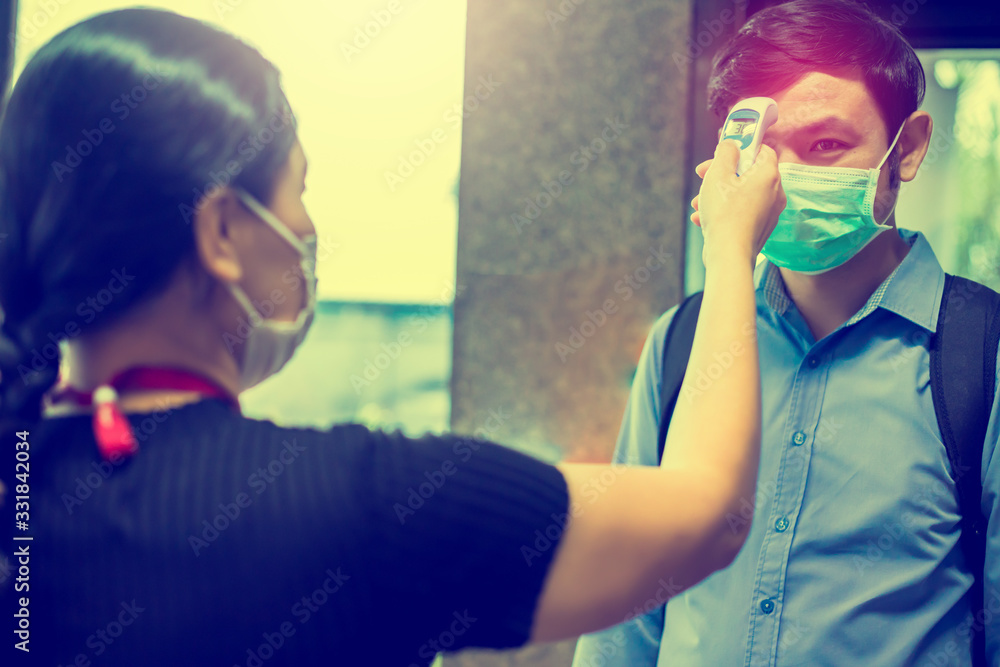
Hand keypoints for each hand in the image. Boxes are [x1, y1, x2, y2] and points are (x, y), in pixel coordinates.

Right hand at [690, 140, 784, 266]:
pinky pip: (742, 212)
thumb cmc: (724, 213)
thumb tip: (730, 144)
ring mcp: (769, 213)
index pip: (762, 150)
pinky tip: (703, 218)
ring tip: (699, 204)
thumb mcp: (717, 174)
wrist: (729, 254)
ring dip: (718, 194)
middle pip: (748, 173)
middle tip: (702, 176)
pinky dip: (724, 211)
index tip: (722, 153)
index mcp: (769, 175)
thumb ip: (725, 153)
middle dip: (722, 174)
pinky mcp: (761, 228)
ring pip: (742, 194)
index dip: (741, 148)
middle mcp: (775, 193)